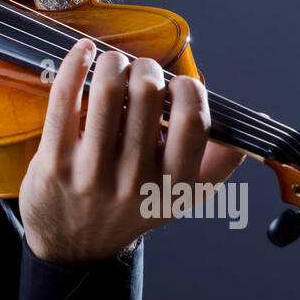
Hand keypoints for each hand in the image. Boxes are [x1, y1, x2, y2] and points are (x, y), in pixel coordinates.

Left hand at [19, 38, 243, 265]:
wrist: (72, 248)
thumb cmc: (129, 208)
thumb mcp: (181, 197)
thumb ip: (217, 164)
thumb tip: (245, 126)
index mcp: (174, 186)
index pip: (194, 121)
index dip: (188, 89)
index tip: (177, 85)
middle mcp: (134, 182)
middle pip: (146, 93)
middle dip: (145, 67)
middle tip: (139, 71)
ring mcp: (91, 173)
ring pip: (105, 90)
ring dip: (111, 62)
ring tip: (112, 65)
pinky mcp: (54, 162)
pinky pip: (63, 98)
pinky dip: (74, 65)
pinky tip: (83, 51)